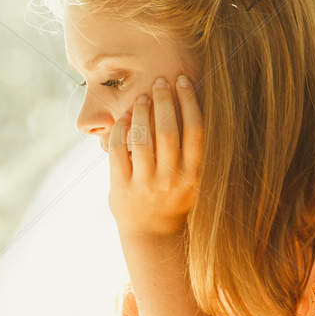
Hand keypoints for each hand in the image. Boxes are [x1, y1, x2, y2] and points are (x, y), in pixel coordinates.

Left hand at [108, 75, 202, 239]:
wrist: (152, 234)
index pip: (196, 130)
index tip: (183, 80)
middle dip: (164, 100)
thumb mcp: (193, 179)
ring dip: (141, 113)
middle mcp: (172, 178)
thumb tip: (190, 105)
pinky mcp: (122, 187)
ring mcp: (146, 183)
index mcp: (194, 174)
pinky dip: (120, 131)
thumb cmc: (175, 199)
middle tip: (160, 81)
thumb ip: (192, 151)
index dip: (190, 101)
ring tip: (141, 97)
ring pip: (142, 139)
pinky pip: (118, 151)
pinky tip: (123, 118)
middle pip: (169, 130)